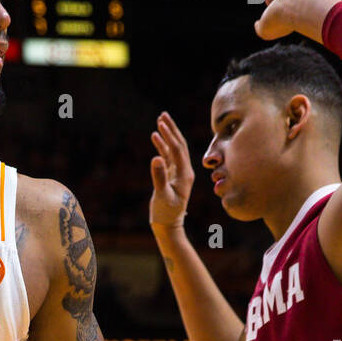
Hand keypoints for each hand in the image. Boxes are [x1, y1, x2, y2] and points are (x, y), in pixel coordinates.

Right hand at [149, 113, 193, 228]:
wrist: (169, 225)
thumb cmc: (166, 213)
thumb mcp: (162, 196)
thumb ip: (159, 177)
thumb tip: (157, 157)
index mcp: (185, 174)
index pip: (178, 150)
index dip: (169, 136)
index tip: (160, 124)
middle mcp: (185, 170)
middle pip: (179, 144)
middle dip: (171, 129)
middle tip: (163, 114)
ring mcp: (179, 172)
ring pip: (174, 149)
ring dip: (168, 135)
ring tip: (160, 121)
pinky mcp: (172, 175)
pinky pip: (168, 156)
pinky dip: (162, 146)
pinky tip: (156, 138)